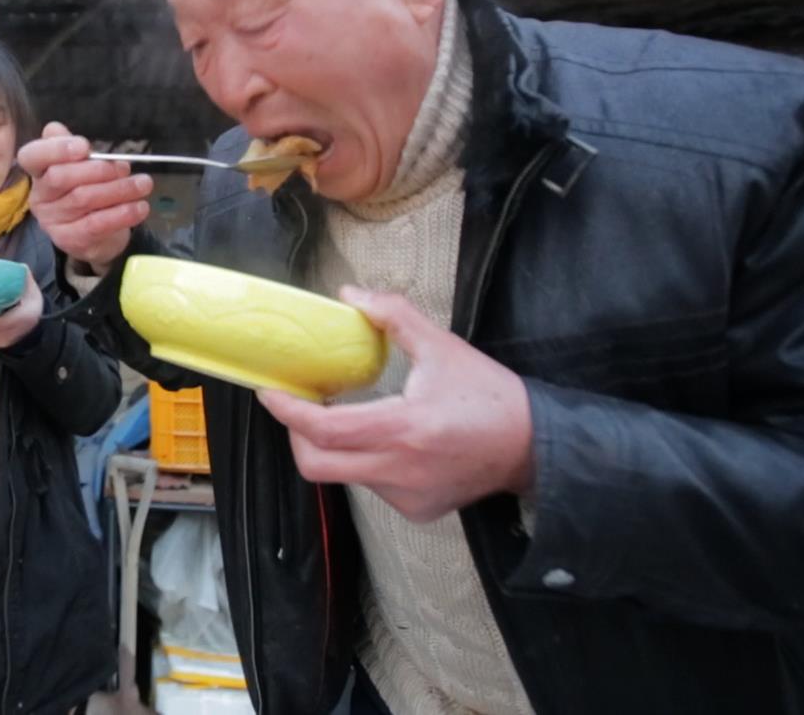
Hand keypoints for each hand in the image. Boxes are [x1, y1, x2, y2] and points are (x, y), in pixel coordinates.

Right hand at [18, 122, 151, 272]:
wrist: (100, 235)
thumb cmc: (90, 190)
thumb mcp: (84, 165)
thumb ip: (72, 146)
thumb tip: (55, 130)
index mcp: (39, 171)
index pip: (32, 156)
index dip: (55, 149)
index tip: (84, 147)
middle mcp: (39, 196)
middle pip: (60, 176)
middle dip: (97, 169)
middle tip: (125, 168)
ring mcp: (51, 221)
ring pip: (83, 199)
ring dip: (118, 189)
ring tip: (143, 184)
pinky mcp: (68, 240)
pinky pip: (96, 224)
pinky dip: (121, 214)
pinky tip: (140, 207)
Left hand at [257, 286, 534, 523]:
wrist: (534, 447)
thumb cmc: (489, 395)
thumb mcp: (443, 347)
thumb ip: (394, 316)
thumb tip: (350, 293)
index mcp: (404, 429)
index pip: (325, 430)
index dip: (289, 412)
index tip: (270, 392)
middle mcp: (400, 470)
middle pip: (317, 464)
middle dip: (296, 436)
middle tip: (300, 407)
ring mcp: (406, 496)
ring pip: (345, 475)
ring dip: (337, 446)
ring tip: (354, 416)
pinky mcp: (416, 510)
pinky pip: (372, 486)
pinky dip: (367, 463)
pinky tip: (390, 442)